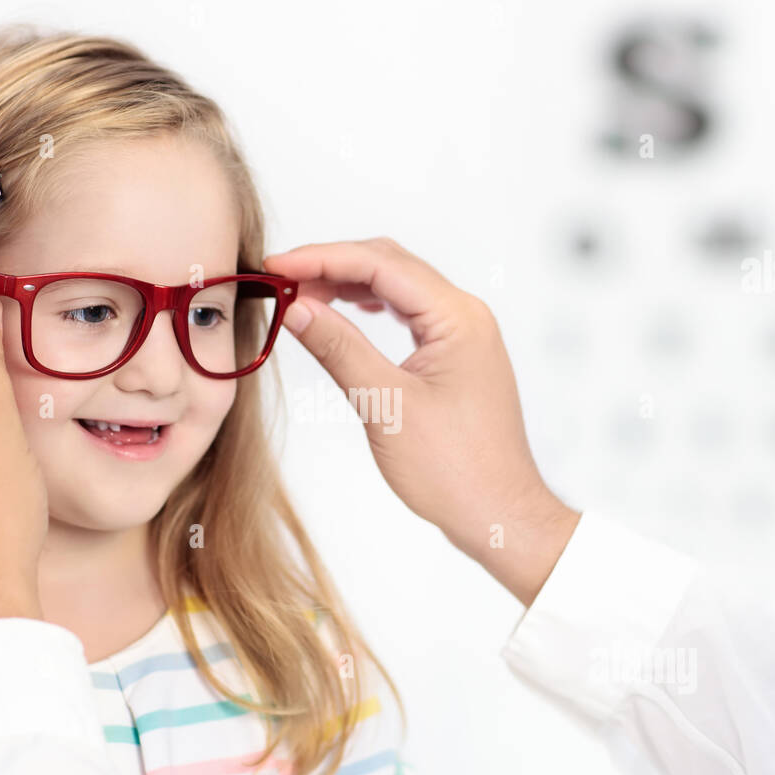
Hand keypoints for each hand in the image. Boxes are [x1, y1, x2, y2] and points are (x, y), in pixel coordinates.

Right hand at [263, 237, 578, 606]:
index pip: (381, 265)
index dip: (322, 259)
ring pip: (399, 288)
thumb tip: (296, 307)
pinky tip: (343, 314)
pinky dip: (371, 307)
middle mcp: (466, 317)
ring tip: (301, 296)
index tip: (276, 266)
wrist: (498, 515)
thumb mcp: (386, 405)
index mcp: (458, 318)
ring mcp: (463, 336)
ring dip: (349, 284)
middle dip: (333, 265)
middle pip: (391, 265)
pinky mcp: (455, 358)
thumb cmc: (455, 471)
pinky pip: (408, 315)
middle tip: (280, 278)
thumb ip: (340, 348)